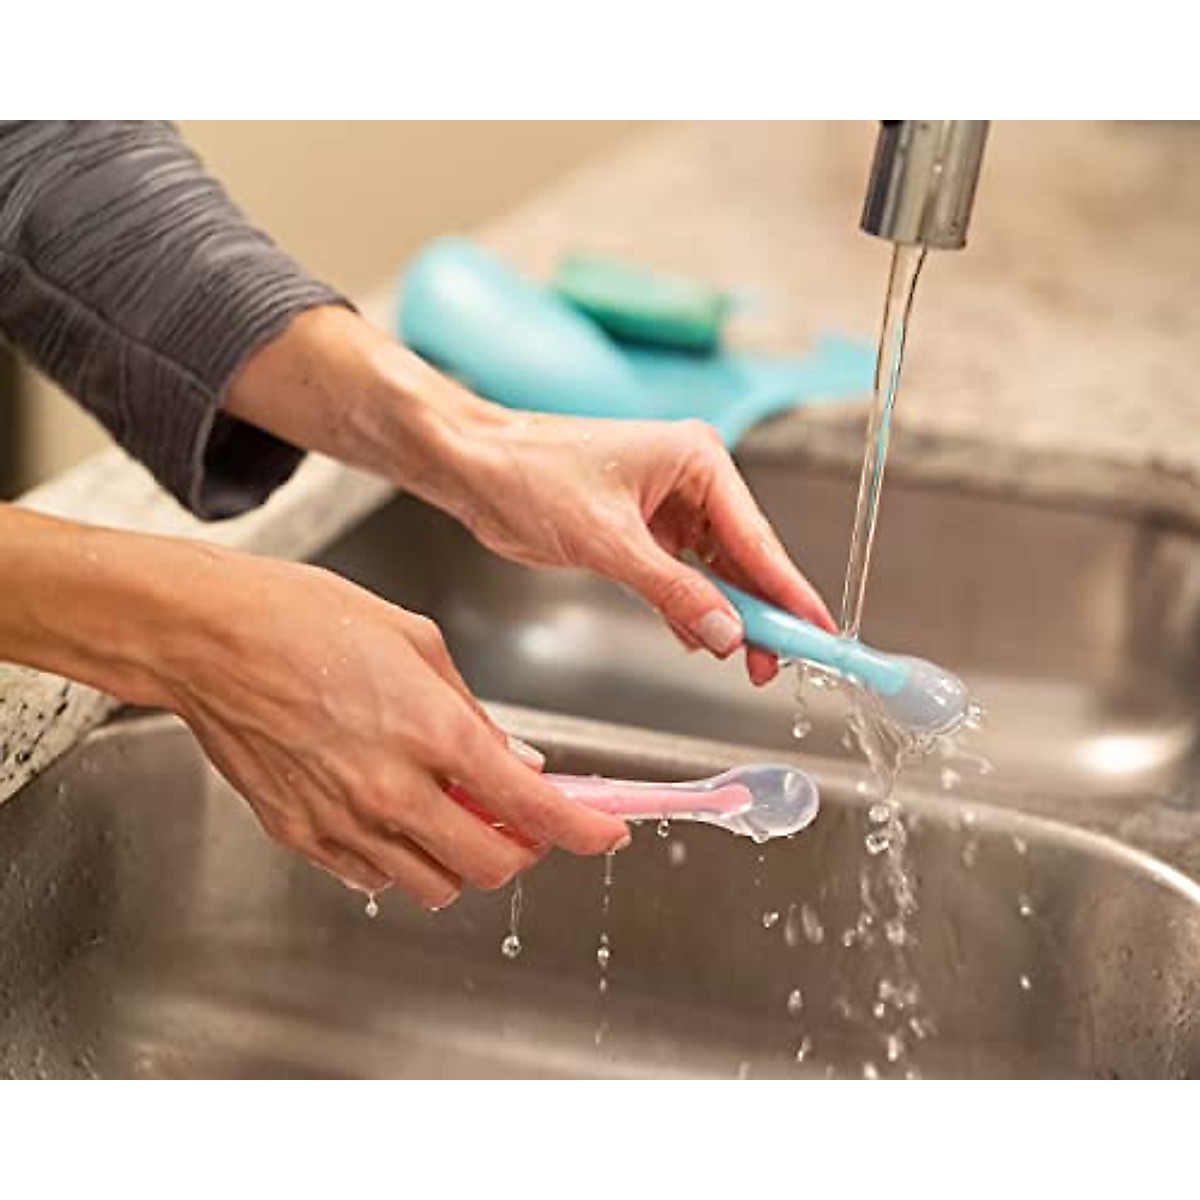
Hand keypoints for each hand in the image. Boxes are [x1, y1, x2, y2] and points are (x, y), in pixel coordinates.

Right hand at [141, 546, 629, 906]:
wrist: (208, 636)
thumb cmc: (306, 619)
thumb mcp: (416, 643)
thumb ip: (473, 713)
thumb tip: (516, 761)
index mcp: (435, 732)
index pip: (533, 809)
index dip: (583, 829)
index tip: (605, 832)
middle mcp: (394, 791)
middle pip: (490, 866)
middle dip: (523, 849)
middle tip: (522, 820)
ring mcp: (344, 822)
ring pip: (435, 884)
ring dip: (462, 859)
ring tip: (452, 812)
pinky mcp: (301, 837)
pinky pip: (373, 877)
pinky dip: (401, 858)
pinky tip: (395, 814)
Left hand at [227, 307, 834, 684]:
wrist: (474, 468)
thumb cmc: (530, 475)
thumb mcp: (607, 541)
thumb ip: (673, 591)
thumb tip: (729, 634)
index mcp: (697, 461)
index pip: (757, 538)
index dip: (790, 592)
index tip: (821, 632)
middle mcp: (691, 481)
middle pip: (745, 558)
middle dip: (761, 613)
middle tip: (781, 664)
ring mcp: (667, 506)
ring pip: (716, 572)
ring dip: (728, 617)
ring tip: (748, 665)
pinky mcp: (642, 530)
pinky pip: (683, 577)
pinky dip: (692, 609)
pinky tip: (702, 641)